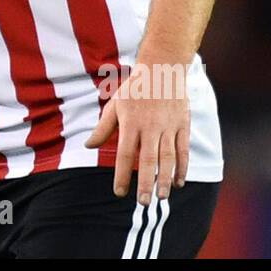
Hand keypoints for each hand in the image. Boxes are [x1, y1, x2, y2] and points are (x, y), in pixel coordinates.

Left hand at [84, 61, 190, 205]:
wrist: (162, 67)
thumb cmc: (135, 88)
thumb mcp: (115, 104)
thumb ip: (103, 128)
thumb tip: (87, 146)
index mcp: (131, 122)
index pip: (125, 154)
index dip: (122, 174)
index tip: (119, 192)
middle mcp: (150, 126)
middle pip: (147, 159)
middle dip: (145, 182)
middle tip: (143, 202)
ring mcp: (168, 126)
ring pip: (167, 157)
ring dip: (166, 178)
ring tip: (162, 196)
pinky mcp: (183, 124)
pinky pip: (183, 149)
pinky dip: (183, 167)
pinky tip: (180, 181)